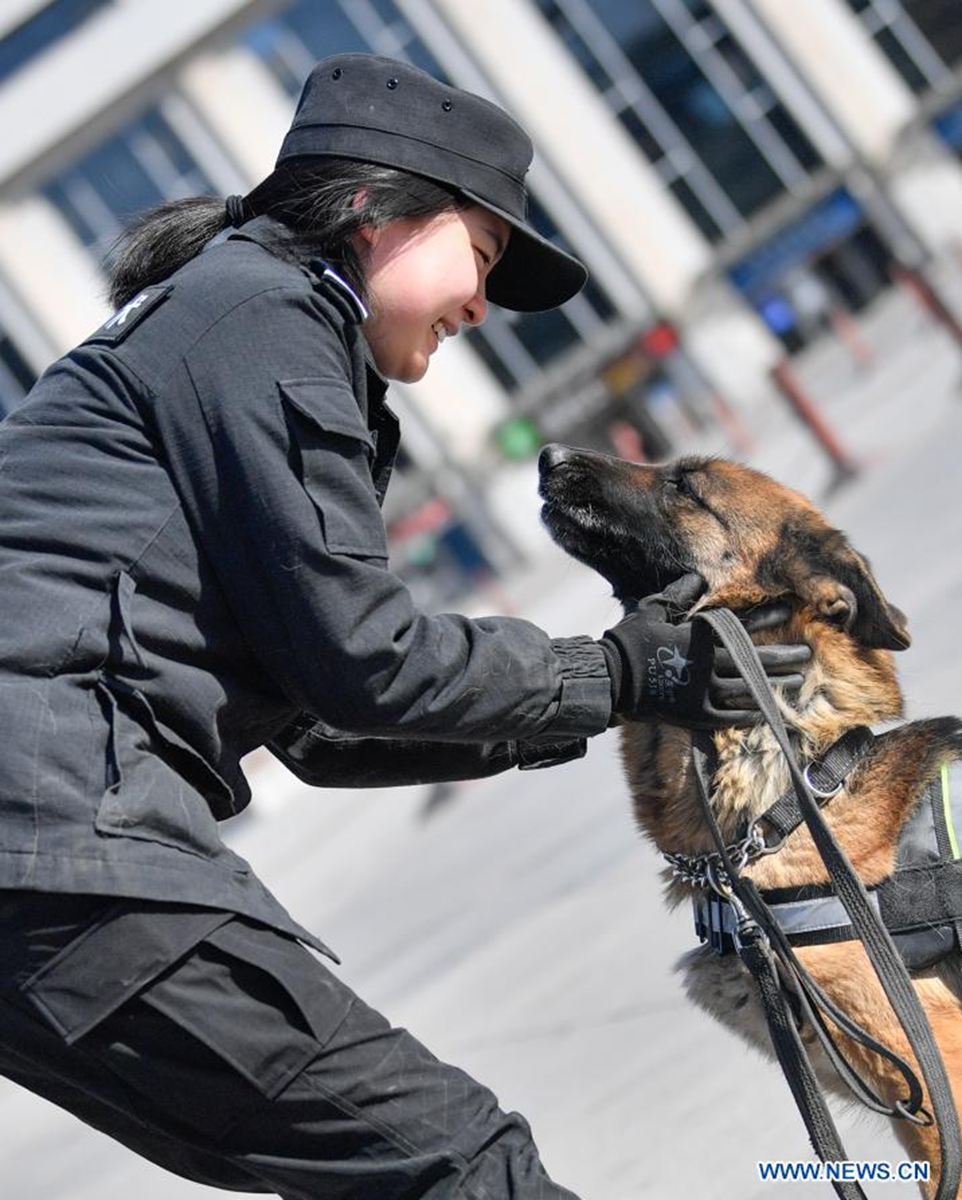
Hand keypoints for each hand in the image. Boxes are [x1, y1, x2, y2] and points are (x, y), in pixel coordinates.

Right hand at [597, 574, 810, 728]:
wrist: (610, 680)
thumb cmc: (630, 640)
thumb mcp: (653, 610)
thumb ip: (679, 596)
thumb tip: (699, 579)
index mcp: (698, 636)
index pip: (740, 626)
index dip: (765, 621)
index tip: (787, 615)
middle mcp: (707, 664)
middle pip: (753, 661)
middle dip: (783, 657)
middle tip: (807, 655)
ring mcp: (703, 692)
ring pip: (748, 688)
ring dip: (773, 685)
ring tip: (797, 683)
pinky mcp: (695, 715)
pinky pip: (730, 716)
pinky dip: (749, 713)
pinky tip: (766, 711)